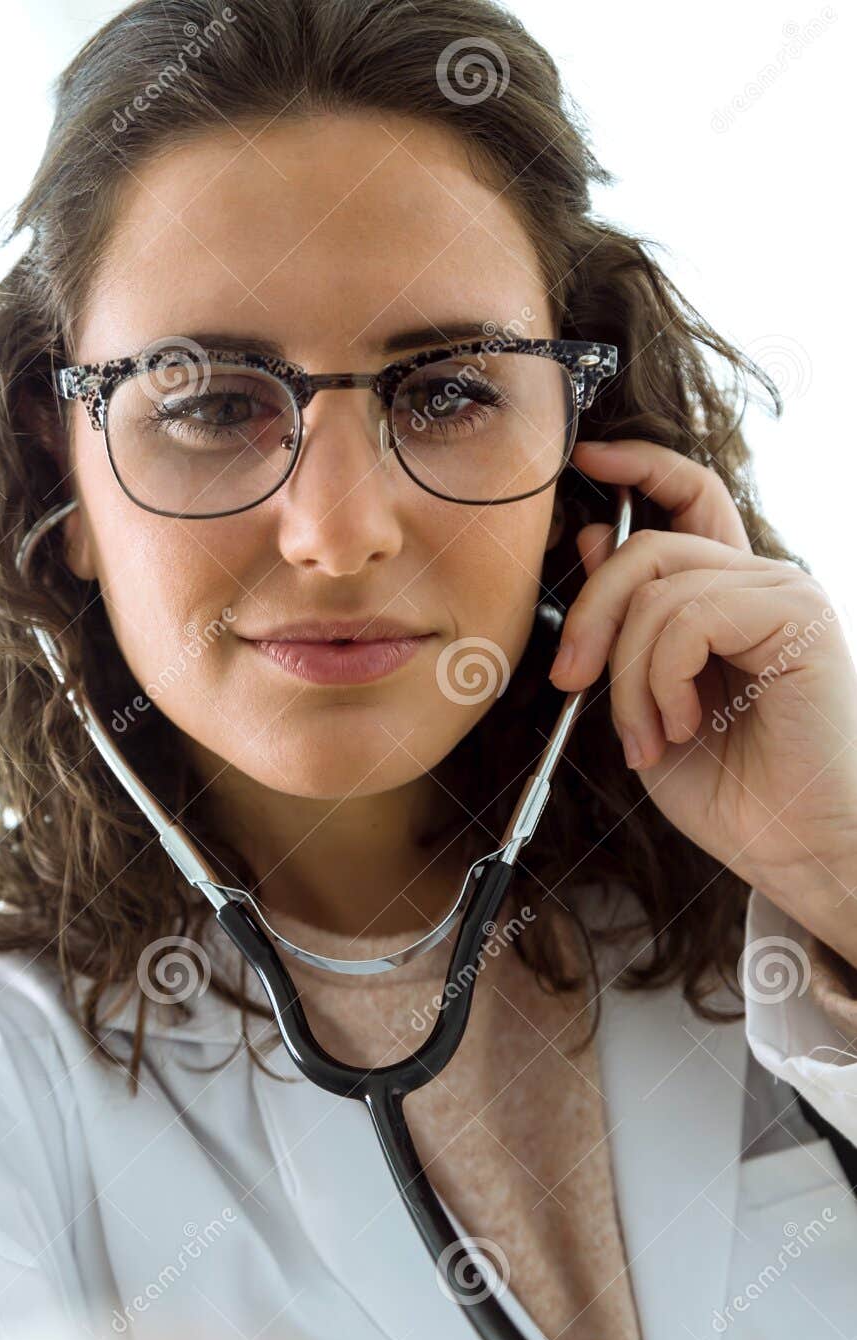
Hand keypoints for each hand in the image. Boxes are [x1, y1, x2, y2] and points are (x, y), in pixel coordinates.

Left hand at [551, 438, 856, 967]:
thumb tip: (589, 540)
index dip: (637, 466)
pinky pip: (688, 617)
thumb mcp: (649, 704)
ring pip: (657, 590)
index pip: (688, 496)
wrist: (799, 848)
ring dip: (628, 677)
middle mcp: (759, 581)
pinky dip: (661, 680)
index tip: (585, 460)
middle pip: (647, 546)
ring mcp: (782, 593)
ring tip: (649, 739)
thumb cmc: (734, 792)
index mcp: (727, 595)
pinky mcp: (796, 617)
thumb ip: (623, 630)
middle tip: (572, 683)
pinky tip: (683, 727)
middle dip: (590, 615)